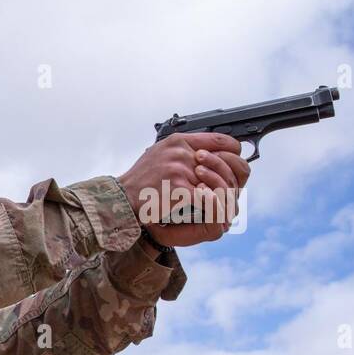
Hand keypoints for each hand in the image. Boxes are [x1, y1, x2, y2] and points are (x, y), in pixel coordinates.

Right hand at [117, 132, 250, 247]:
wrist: (121, 198)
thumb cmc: (139, 180)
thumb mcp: (159, 154)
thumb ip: (183, 151)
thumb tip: (208, 154)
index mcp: (178, 142)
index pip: (220, 140)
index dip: (232, 154)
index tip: (232, 166)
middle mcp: (181, 152)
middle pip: (224, 164)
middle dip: (230, 181)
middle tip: (232, 193)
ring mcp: (180, 169)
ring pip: (218, 183)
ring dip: (223, 197)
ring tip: (224, 207)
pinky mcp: (178, 188)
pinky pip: (208, 198)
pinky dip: (214, 208)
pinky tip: (214, 214)